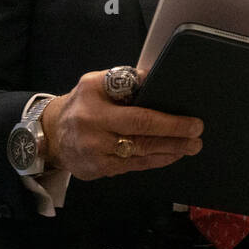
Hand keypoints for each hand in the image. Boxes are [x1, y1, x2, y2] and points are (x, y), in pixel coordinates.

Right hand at [41, 67, 203, 179]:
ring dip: (170, 152)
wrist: (51, 133)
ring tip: (190, 147)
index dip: (169, 124)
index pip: (140, 119)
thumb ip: (125, 80)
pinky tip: (170, 155)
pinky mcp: (99, 171)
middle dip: (175, 140)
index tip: (192, 123)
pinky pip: (133, 167)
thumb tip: (157, 78)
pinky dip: (154, 161)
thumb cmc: (81, 104)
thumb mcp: (96, 83)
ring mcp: (97, 157)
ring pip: (141, 156)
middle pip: (144, 141)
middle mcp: (95, 136)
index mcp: (95, 110)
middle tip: (196, 138)